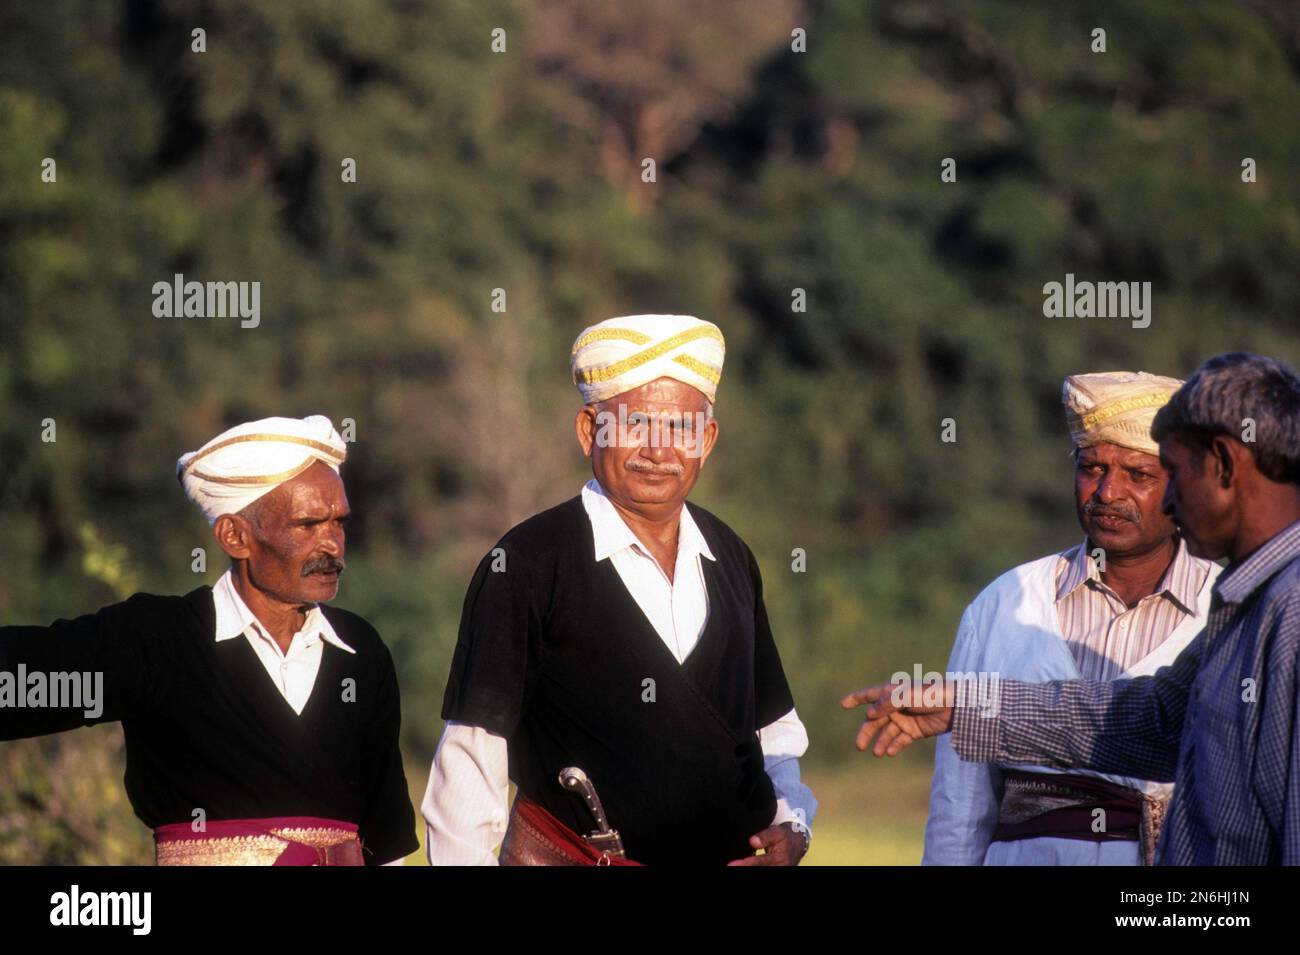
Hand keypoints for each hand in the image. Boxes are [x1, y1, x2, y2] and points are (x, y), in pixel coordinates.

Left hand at [726, 822, 808, 865]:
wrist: (797, 845)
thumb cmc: (785, 837)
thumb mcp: (777, 832)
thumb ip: (765, 836)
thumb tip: (752, 841)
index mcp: (779, 859)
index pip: (759, 862)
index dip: (744, 864)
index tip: (731, 865)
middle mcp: (779, 868)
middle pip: (757, 869)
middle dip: (743, 868)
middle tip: (728, 866)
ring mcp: (776, 871)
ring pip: (758, 871)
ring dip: (745, 868)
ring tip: (732, 865)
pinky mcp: (773, 871)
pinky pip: (760, 870)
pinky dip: (750, 867)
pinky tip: (741, 865)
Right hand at [840, 680, 954, 755]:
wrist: (956, 706)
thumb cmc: (931, 694)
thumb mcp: (906, 696)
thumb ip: (886, 704)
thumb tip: (868, 715)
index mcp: (892, 693)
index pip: (869, 696)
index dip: (855, 699)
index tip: (842, 705)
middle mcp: (895, 706)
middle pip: (875, 721)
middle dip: (866, 733)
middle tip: (859, 746)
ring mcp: (905, 719)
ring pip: (886, 733)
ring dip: (880, 742)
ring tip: (877, 753)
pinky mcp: (915, 731)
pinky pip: (900, 740)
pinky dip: (894, 746)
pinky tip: (889, 753)